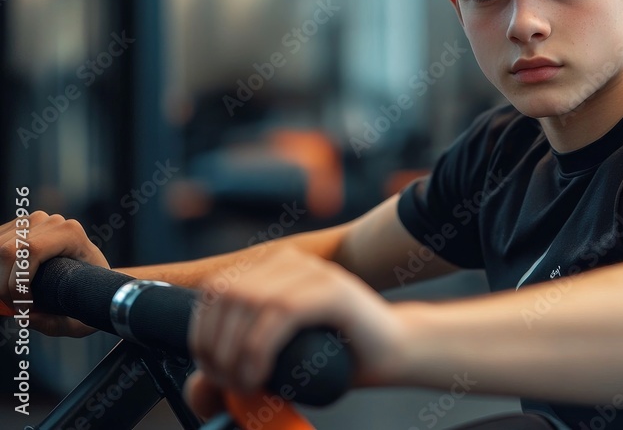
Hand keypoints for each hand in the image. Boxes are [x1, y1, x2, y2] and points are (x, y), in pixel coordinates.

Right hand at [0, 211, 106, 336]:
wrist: (92, 277)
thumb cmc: (88, 296)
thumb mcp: (79, 318)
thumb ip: (54, 322)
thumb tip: (26, 318)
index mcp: (71, 234)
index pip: (31, 250)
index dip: (18, 281)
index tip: (25, 308)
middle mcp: (52, 222)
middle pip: (7, 251)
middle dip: (3, 286)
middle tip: (14, 307)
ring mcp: (33, 221)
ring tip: (11, 298)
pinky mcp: (17, 227)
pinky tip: (6, 285)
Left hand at [186, 247, 403, 400]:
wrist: (395, 353)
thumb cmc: (338, 357)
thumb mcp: (275, 364)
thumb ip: (235, 371)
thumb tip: (196, 393)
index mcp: (274, 267)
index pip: (214, 291)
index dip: (202, 335)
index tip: (215, 374)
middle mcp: (291, 261)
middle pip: (226, 296)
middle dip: (216, 348)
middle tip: (232, 385)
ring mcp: (314, 272)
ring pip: (248, 302)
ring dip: (236, 353)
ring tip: (249, 384)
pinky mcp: (332, 290)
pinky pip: (278, 314)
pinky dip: (258, 349)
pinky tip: (263, 375)